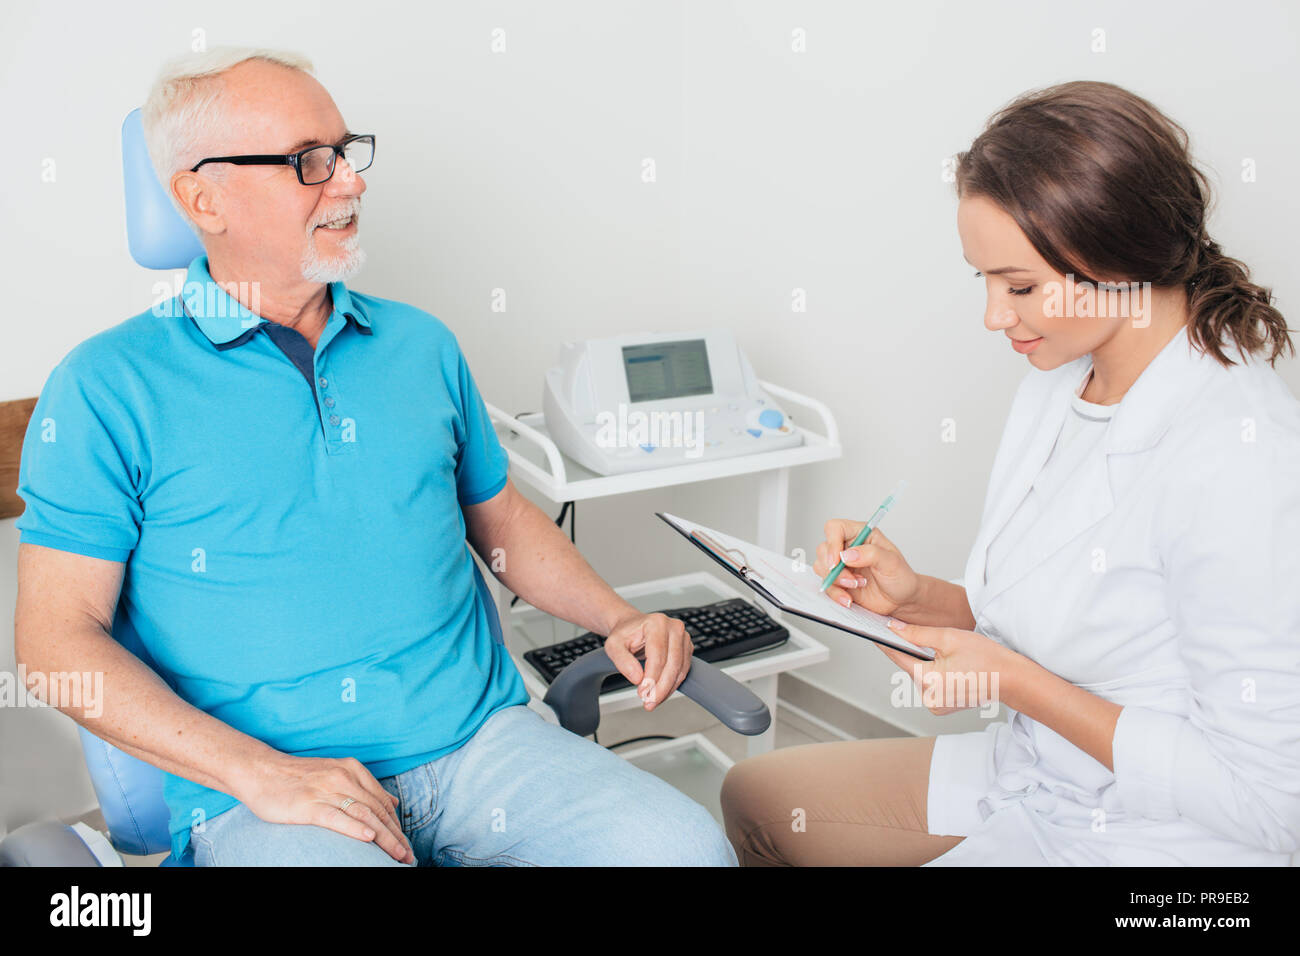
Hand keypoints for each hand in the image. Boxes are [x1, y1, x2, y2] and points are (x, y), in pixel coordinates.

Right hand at [236, 753, 414, 862]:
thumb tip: (393, 803)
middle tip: (408, 857)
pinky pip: (337, 818)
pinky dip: (355, 828)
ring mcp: (326, 790)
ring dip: (384, 838)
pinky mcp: (309, 804)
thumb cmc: (298, 778)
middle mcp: (343, 777)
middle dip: (396, 836)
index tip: (407, 845)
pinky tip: (369, 839)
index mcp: (353, 770)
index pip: (383, 803)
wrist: (261, 771)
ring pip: (364, 816)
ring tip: (398, 855)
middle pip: (377, 811)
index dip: (397, 826)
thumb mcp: (336, 774)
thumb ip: (364, 788)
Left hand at [603, 610, 692, 711]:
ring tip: (653, 701)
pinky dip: (672, 685)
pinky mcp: (686, 648)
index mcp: (657, 623)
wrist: (633, 627)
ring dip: (667, 689)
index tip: (643, 692)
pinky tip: (660, 693)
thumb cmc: (625, 634)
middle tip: (649, 702)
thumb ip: (622, 660)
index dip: (651, 677)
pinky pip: (683, 671)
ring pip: (680, 670)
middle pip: (672, 664)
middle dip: (661, 687)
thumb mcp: (613, 645)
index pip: (657, 655)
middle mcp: (674, 627)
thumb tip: (637, 678)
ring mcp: (683, 637)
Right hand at [814, 518, 922, 614]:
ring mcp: (842, 565)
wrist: (902, 600)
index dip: (832, 542)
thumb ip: (870, 554)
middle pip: (823, 549)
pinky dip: (836, 594)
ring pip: (821, 567)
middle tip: (851, 579)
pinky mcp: (839, 582)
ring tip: (857, 585)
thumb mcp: (891, 562)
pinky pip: (827, 586)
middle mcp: (848, 547)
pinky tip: (849, 598)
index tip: (837, 560)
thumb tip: (847, 554)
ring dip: (836, 580)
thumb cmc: (900, 577)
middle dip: (835, 568)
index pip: (835, 528)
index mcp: (861, 534)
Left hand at [877, 618, 1020, 715]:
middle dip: (914, 651)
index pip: (897, 656)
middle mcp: (928, 697)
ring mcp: (935, 705)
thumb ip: (917, 633)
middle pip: (909, 666)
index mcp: (927, 680)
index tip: (873, 629)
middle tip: (927, 639)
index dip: (886, 640)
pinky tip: (950, 667)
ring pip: (920, 675)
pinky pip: (930, 684)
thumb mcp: (949, 637)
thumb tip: (893, 628)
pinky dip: (934, 673)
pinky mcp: (942, 707)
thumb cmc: (987, 658)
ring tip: (947, 655)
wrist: (1012, 679)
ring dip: (926, 663)